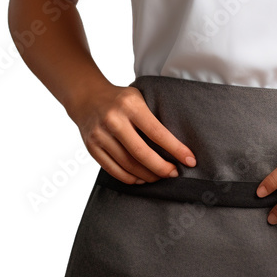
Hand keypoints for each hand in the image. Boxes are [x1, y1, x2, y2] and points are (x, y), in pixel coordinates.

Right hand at [70, 83, 196, 183]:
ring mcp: (100, 135)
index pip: (157, 132)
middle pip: (141, 153)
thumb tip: (177, 144)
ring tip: (160, 177)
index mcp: (130, 105)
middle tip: (174, 173)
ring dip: (148, 175)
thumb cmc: (120, 99)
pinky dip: (130, 178)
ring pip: (128, 165)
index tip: (190, 160)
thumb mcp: (139, 98)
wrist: (87, 97)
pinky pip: (114, 170)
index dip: (176, 149)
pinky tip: (142, 178)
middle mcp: (113, 120)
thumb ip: (152, 117)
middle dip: (162, 167)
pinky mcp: (92, 148)